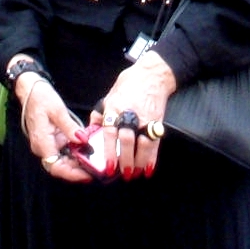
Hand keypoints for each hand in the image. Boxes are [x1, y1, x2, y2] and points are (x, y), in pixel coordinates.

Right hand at [15, 72, 92, 183]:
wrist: (30, 88)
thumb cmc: (40, 97)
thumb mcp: (57, 110)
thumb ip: (70, 127)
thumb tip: (82, 140)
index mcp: (42, 141)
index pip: (55, 166)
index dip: (71, 174)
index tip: (87, 175)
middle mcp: (42, 146)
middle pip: (60, 166)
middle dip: (77, 170)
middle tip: (96, 169)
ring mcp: (47, 143)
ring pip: (62, 160)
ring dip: (77, 162)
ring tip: (94, 161)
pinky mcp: (51, 139)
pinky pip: (63, 151)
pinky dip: (74, 152)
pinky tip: (87, 150)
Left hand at [91, 51, 175, 180]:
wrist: (152, 75)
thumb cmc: (128, 84)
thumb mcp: (109, 96)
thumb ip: (100, 113)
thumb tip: (91, 130)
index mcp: (114, 108)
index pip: (110, 133)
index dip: (109, 150)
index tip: (108, 165)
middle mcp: (130, 114)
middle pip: (127, 140)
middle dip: (125, 159)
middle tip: (122, 173)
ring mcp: (145, 119)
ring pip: (143, 144)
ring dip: (139, 162)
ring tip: (134, 173)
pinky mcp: (158, 121)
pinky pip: (155, 143)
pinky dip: (152, 157)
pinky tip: (148, 168)